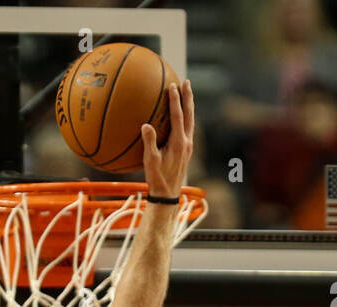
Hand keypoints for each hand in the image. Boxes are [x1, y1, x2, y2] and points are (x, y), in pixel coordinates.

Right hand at [142, 79, 193, 203]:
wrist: (168, 193)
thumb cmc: (157, 178)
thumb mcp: (150, 161)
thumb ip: (149, 142)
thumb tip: (145, 125)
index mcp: (178, 142)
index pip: (178, 116)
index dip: (175, 100)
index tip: (173, 86)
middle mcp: (187, 141)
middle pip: (189, 114)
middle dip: (188, 97)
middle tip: (186, 82)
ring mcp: (188, 145)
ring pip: (191, 120)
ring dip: (189, 105)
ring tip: (187, 93)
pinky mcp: (186, 149)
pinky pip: (188, 127)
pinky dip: (186, 116)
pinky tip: (181, 114)